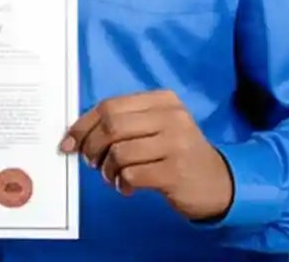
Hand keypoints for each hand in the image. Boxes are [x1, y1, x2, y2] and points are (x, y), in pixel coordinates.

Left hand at [60, 90, 233, 221]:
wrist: (220, 183)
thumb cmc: (177, 153)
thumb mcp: (157, 128)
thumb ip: (123, 124)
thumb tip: (76, 136)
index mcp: (163, 100)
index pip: (110, 106)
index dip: (83, 125)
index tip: (68, 142)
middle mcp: (171, 117)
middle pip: (111, 126)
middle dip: (91, 146)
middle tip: (92, 162)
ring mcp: (175, 144)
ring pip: (119, 152)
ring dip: (107, 169)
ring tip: (114, 176)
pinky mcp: (175, 171)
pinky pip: (131, 174)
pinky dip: (122, 183)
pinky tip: (128, 187)